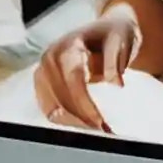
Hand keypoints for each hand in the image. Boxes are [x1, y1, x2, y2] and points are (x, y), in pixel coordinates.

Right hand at [33, 16, 138, 131]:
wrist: (105, 31)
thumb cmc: (113, 34)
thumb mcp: (121, 39)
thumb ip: (116, 60)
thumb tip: (116, 83)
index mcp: (66, 45)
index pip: (73, 79)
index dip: (84, 103)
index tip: (100, 122)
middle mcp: (48, 59)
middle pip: (60, 98)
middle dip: (81, 119)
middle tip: (104, 131)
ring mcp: (42, 73)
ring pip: (52, 109)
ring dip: (74, 124)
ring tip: (97, 130)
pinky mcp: (43, 87)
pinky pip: (50, 111)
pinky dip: (68, 122)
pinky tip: (85, 125)